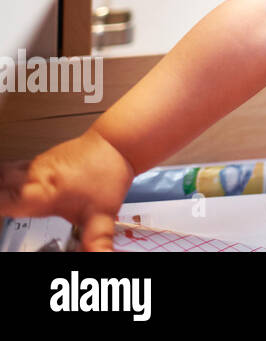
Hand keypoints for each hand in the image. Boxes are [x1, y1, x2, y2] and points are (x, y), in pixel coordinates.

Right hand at [0, 130, 136, 251]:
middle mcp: (31, 178)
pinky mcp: (39, 160)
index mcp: (39, 194)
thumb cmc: (107, 175)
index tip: (0, 214)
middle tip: (1, 208)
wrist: (117, 144)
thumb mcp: (101, 217)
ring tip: (1, 197)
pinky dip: (4, 177)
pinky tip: (7, 184)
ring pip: (1, 173)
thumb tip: (100, 256)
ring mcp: (34, 166)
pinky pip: (12, 167)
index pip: (1, 202)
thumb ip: (96, 243)